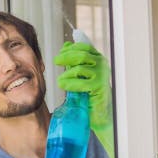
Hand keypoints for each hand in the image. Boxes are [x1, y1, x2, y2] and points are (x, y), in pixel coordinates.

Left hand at [55, 42, 114, 157]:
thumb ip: (76, 60)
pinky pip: (80, 82)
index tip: (61, 53)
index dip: (70, 49)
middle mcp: (102, 65)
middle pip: (80, 55)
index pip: (84, 47)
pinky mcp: (98, 86)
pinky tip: (63, 85)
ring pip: (78, 68)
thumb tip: (66, 46)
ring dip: (66, 74)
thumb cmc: (90, 93)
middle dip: (65, 57)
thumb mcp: (82, 73)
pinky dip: (69, 83)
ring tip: (60, 80)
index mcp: (98, 59)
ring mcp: (101, 75)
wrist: (100, 112)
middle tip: (56, 61)